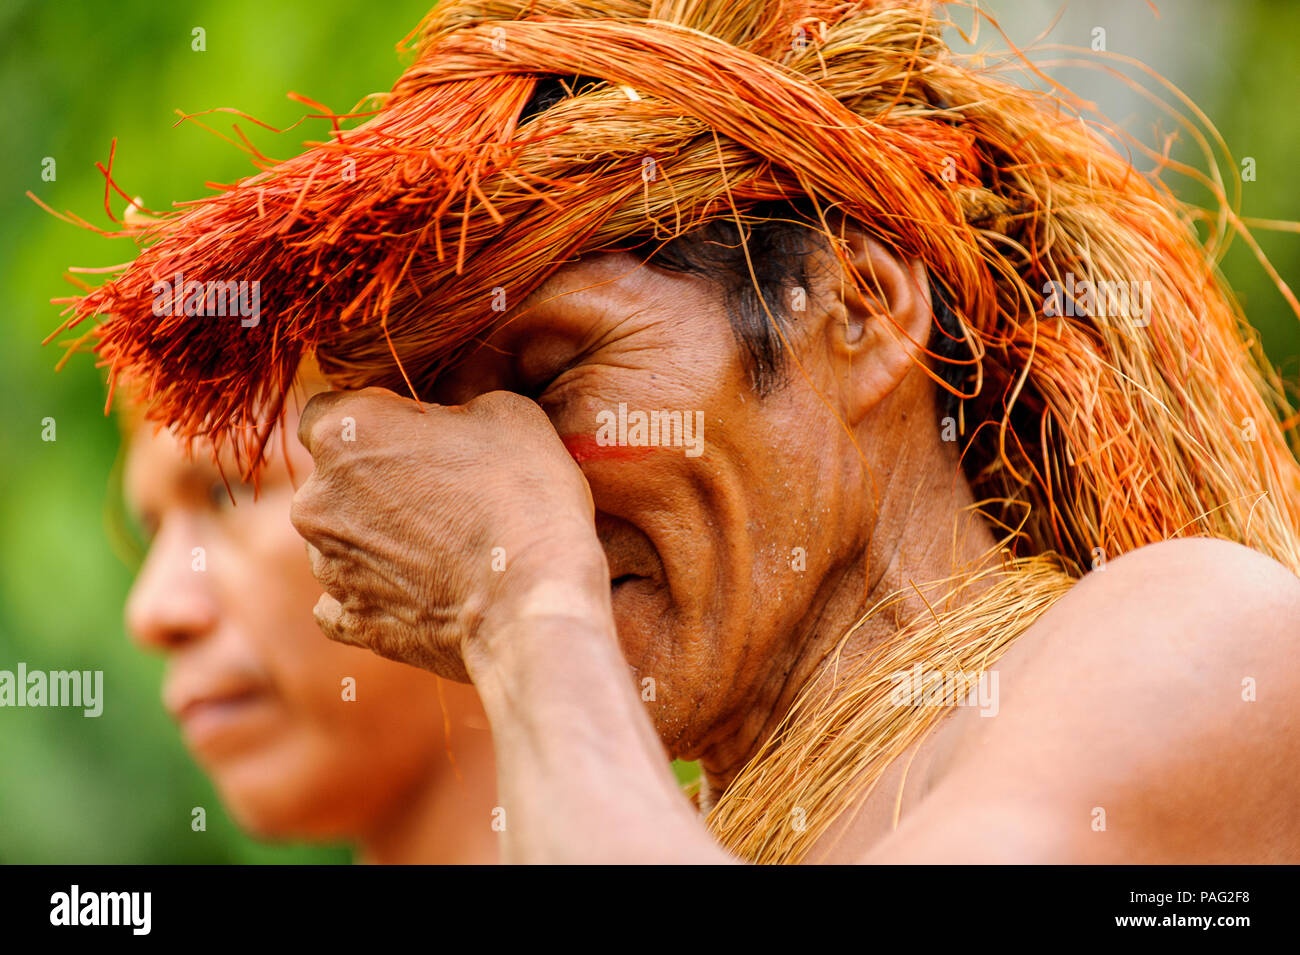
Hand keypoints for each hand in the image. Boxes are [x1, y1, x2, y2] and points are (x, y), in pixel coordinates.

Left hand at [290, 387, 610, 681]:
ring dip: (377, 536)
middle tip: (442, 492)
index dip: (376, 421)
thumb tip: (444, 422)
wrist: (531, 602)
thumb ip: (452, 404)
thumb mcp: (508, 411)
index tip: (418, 435)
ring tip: (444, 547)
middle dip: (375, 480)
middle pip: (332, 477)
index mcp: (345, 431)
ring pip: (340, 538)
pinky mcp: (349, 618)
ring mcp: (327, 564)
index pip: (329, 411)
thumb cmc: (522, 495)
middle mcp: (315, 497)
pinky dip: (374, 593)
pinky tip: (419, 590)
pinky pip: (345, 598)